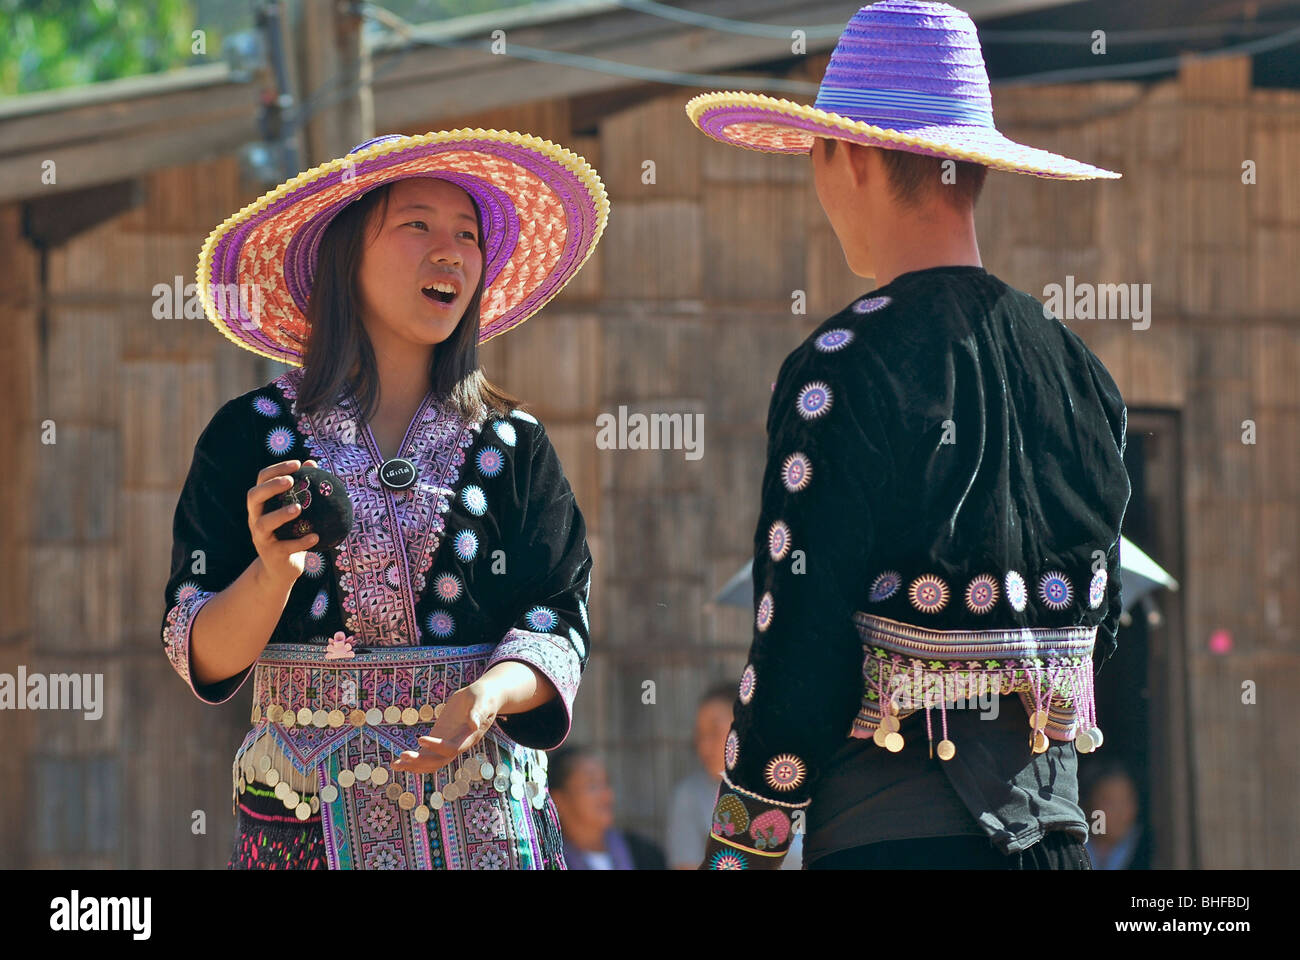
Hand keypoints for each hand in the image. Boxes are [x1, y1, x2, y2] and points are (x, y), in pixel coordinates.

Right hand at [247, 458, 319, 585]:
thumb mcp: (295, 512)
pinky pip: (284, 548)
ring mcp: (261, 538)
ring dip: (280, 514)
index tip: (297, 464)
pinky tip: (315, 537)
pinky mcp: (272, 555)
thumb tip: (313, 463)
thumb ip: (302, 489)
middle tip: (291, 481)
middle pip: (253, 497)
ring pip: (263, 524)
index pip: (261, 480)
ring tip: (299, 508)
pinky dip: (300, 542)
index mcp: (261, 505)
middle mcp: (256, 519)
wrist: (281, 569)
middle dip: (270, 487)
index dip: (276, 470)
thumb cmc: (290, 534)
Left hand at [392, 682, 500, 774]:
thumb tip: (474, 724)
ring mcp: (447, 744)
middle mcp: (457, 745)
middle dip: (421, 761)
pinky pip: (425, 754)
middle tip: (402, 755)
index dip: (437, 747)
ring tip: (394, 764)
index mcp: (468, 738)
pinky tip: (397, 762)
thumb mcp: (482, 701)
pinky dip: (412, 761)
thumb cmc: (483, 696)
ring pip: (430, 762)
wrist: (482, 698)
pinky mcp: (439, 739)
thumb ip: (478, 712)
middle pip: (439, 761)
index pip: (452, 748)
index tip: (420, 738)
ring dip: (413, 765)